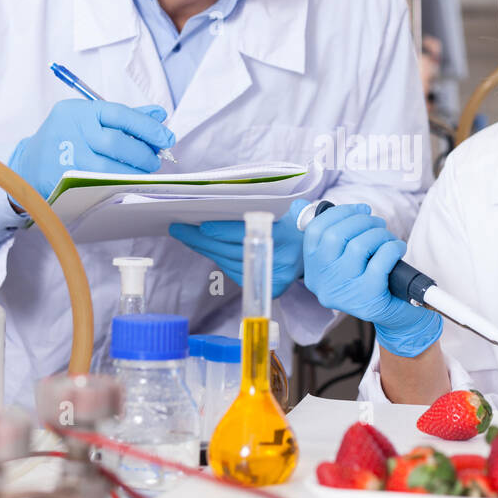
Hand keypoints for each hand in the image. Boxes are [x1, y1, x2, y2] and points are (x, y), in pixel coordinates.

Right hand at [8, 100, 174, 202]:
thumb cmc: (66, 140)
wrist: (27, 165)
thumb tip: (159, 114)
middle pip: (116, 143)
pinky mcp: (60, 181)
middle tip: (154, 160)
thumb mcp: (89, 120)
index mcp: (78, 111)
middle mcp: (69, 130)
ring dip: (133, 173)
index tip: (166, 138)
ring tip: (143, 173)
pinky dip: (117, 185)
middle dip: (142, 153)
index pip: (119, 114)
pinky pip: (97, 185)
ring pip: (108, 168)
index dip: (147, 126)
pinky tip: (126, 183)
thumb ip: (125, 118)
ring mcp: (63, 157)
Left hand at [167, 199, 306, 297]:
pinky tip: (208, 248)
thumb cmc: (298, 222)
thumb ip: (258, 211)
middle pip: (231, 251)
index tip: (199, 225)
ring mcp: (276, 277)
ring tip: (188, 237)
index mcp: (286, 235)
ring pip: (230, 263)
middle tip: (178, 229)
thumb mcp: (285, 209)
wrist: (318, 246)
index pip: (243, 235)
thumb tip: (217, 210)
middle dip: (201, 240)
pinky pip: (237, 273)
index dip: (219, 231)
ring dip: (207, 250)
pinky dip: (221, 259)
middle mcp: (281, 260)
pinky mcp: (272, 288)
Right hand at [302, 203, 441, 357]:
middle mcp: (323, 283)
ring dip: (379, 234)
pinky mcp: (368, 298)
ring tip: (387, 238)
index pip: (314, 231)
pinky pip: (381, 261)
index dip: (339, 213)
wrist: (394, 316)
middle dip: (362, 221)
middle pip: (335, 235)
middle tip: (377, 224)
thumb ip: (324, 234)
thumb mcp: (341, 260)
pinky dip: (393, 248)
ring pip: (359, 245)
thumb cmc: (367, 281)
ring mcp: (344, 292)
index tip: (359, 210)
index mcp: (313, 271)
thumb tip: (301, 205)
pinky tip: (397, 249)